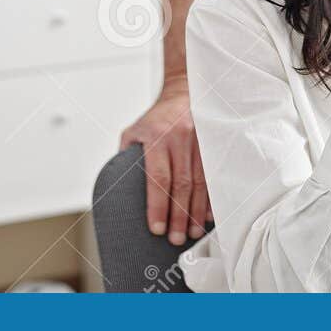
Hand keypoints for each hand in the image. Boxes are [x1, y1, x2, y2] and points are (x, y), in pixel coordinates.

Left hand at [120, 80, 208, 245]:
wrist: (184, 92)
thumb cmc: (156, 118)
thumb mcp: (133, 132)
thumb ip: (125, 158)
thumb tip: (116, 189)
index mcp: (156, 137)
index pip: (157, 177)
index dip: (158, 205)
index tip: (156, 228)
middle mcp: (179, 138)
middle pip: (181, 185)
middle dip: (179, 216)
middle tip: (176, 238)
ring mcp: (200, 140)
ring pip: (200, 183)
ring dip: (197, 211)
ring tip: (193, 232)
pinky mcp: (213, 143)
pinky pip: (213, 175)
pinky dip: (211, 198)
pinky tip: (208, 215)